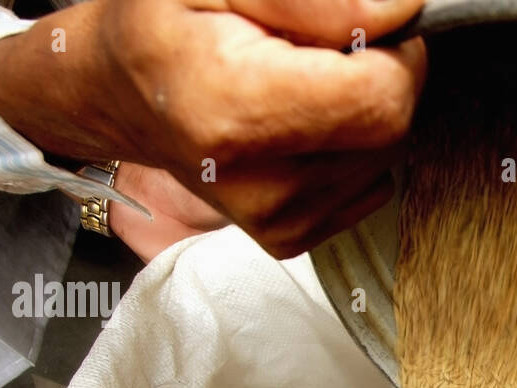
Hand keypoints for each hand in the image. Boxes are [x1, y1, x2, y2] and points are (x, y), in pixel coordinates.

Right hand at [0, 0, 426, 258]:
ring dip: (356, 109)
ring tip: (294, 83)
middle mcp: (258, 184)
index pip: (382, 97)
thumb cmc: (162, 21)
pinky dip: (345, 146)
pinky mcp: (291, 236)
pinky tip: (295, 123)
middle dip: (376, 74)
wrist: (113, 88)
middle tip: (316, 49)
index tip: (358, 24)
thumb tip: (402, 12)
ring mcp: (276, 220)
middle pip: (390, 128)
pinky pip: (367, 181)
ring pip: (383, 154)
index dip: (391, 49)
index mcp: (234, 111)